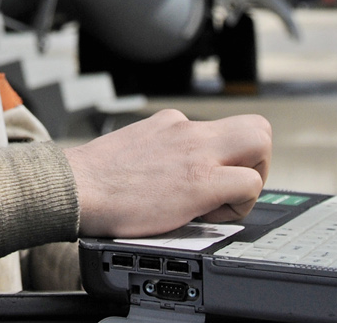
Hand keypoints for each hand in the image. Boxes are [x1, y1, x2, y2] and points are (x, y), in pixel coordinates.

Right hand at [65, 108, 271, 237]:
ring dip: (251, 179)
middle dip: (256, 160)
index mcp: (172, 123)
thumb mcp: (136, 145)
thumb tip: (175, 169)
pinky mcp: (201, 181)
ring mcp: (197, 150)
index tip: (211, 178)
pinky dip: (238, 205)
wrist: (76, 188)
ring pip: (260, 145)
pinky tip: (205, 215)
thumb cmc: (97, 178)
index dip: (228, 157)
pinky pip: (248, 184)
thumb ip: (162, 148)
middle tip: (232, 185)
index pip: (223, 129)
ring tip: (219, 201)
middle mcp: (188, 129)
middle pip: (256, 125)